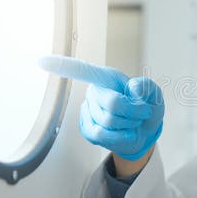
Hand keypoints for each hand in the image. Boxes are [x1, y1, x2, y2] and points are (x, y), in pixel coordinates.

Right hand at [38, 55, 164, 160]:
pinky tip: (124, 132)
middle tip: (142, 112)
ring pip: (110, 121)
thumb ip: (147, 87)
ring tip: (133, 122)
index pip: (84, 71)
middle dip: (135, 112)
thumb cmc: (147, 108)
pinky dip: (121, 137)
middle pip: (113, 104)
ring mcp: (89, 111)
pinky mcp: (88, 129)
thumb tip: (132, 88)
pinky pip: (103, 135)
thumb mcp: (154, 95)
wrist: (145, 132)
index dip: (65, 66)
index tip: (41, 61)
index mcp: (108, 78)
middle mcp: (95, 91)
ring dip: (129, 125)